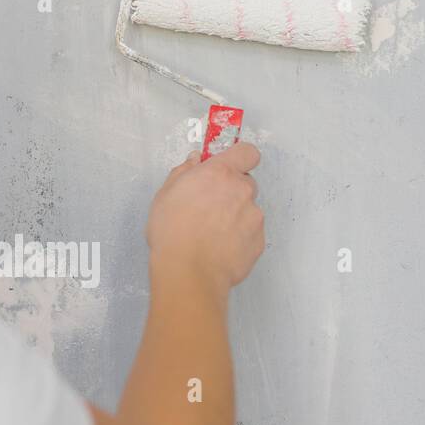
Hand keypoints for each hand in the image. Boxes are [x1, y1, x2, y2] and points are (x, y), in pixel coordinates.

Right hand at [145, 141, 265, 296]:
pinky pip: (251, 233)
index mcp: (220, 173)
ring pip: (249, 210)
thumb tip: (195, 161)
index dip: (240, 158)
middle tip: (211, 207)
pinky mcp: (258, 241)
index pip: (247, 152)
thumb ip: (184, 172)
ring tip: (211, 234)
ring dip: (235, 217)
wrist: (188, 271)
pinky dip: (239, 238)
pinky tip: (219, 248)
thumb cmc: (173, 232)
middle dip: (232, 191)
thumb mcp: (165, 194)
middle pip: (246, 183)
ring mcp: (254, 217)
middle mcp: (242, 191)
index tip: (229, 165)